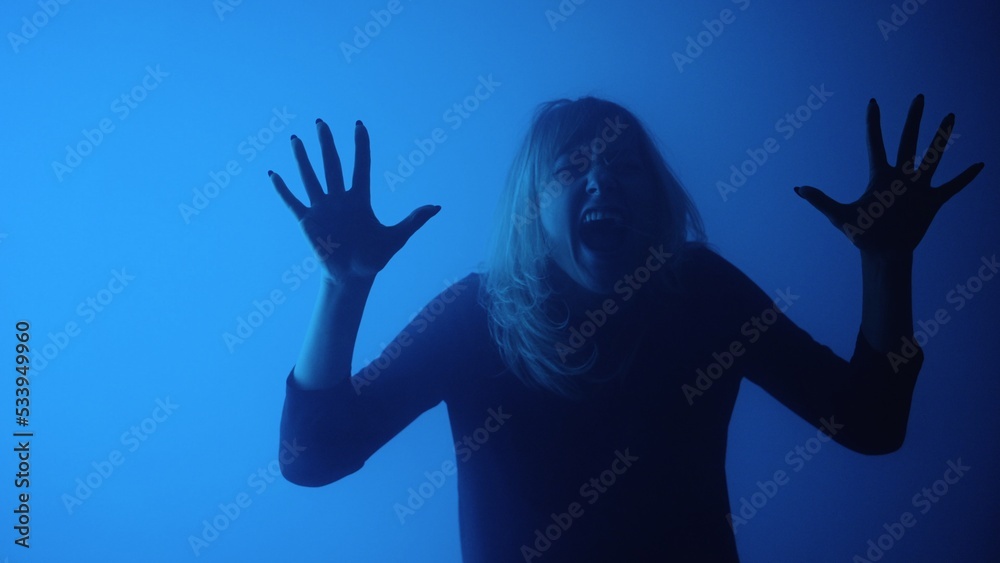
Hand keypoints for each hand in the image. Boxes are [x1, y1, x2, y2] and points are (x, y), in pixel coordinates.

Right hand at [269, 119, 439, 283]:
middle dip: (326, 144)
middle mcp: (339, 199)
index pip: (360, 166)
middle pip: (332, 165)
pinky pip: (293, 202)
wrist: (352, 278)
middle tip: (321, 122)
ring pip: (311, 178)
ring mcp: (322, 209)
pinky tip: (274, 174)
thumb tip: (437, 206)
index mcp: (360, 199)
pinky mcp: (307, 222)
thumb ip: (414, 221)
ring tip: (296, 139)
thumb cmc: (374, 258)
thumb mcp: (396, 238)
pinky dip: (283, 190)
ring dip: (303, 159)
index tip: (358, 124)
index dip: (361, 146)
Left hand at [794, 95, 983, 257]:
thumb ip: (821, 200)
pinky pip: (951, 187)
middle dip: (913, 120)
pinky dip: (964, 178)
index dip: (873, 123)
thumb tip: (797, 188)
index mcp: (878, 176)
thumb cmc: (861, 234)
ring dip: (941, 138)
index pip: (874, 143)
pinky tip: (979, 166)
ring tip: (950, 116)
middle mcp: (900, 177)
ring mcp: (917, 188)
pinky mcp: (931, 202)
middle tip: (920, 97)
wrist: (882, 253)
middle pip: (908, 142)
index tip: (872, 102)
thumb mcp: (839, 216)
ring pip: (932, 157)